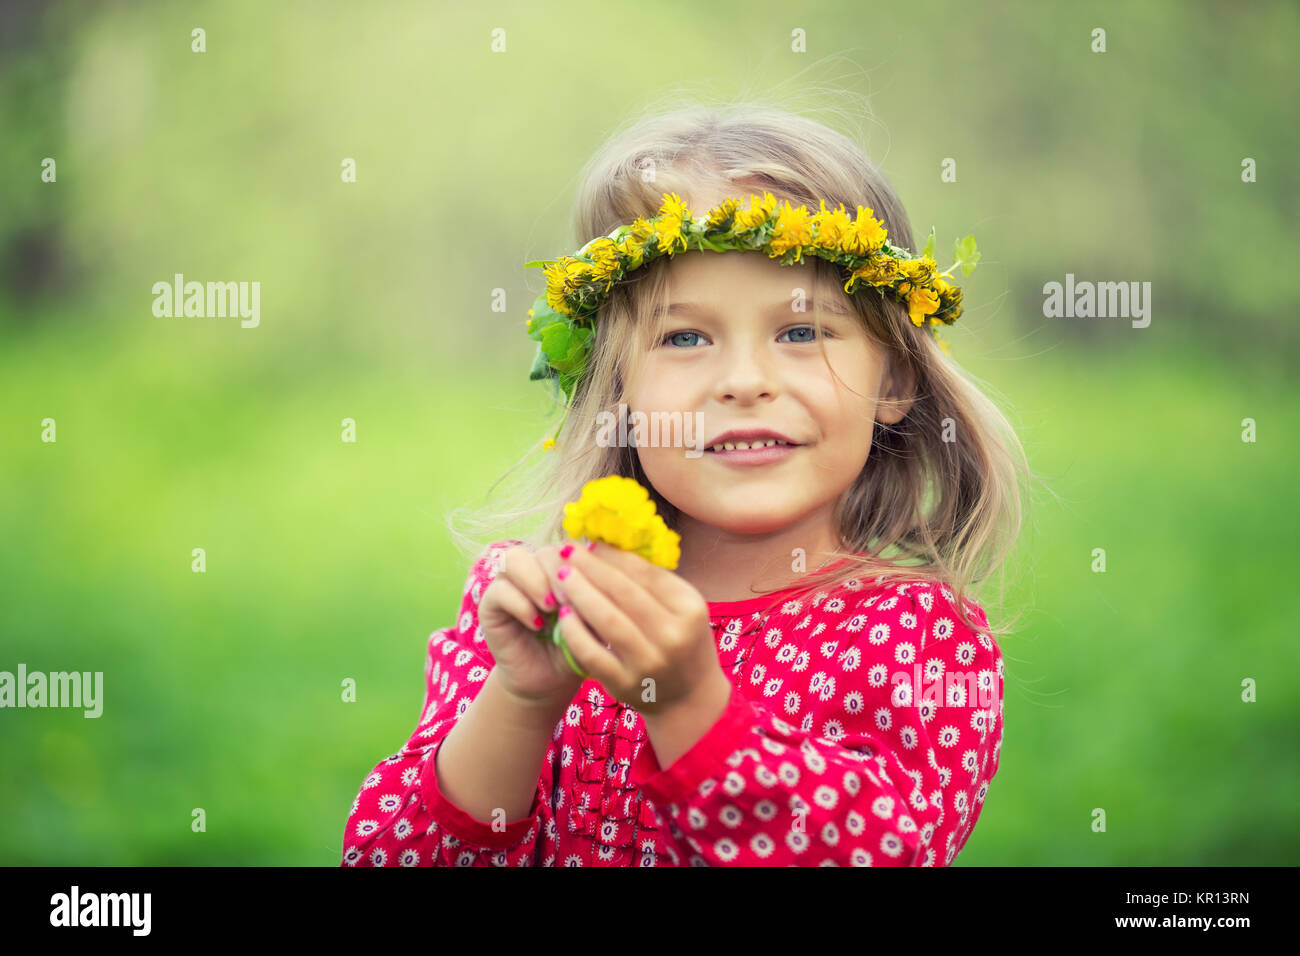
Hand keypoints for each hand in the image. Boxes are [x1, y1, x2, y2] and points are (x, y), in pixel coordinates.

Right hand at [477, 544, 585, 708]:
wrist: (550, 680)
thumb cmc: (576, 647)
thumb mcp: (592, 622)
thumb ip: (593, 597)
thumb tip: (595, 573)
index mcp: (562, 566)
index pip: (571, 548)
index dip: (582, 565)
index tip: (595, 591)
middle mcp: (534, 568)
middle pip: (544, 550)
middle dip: (559, 574)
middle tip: (570, 603)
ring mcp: (509, 583)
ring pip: (515, 558)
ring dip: (536, 581)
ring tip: (551, 607)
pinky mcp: (490, 604)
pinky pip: (500, 590)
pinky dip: (521, 604)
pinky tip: (537, 624)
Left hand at [548, 540, 721, 714]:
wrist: (690, 700)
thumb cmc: (683, 642)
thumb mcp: (683, 608)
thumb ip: (652, 580)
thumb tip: (605, 547)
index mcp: (690, 608)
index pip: (645, 573)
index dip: (613, 554)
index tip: (590, 541)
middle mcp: (672, 635)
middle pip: (624, 592)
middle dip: (591, 567)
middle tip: (567, 550)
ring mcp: (648, 662)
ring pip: (607, 620)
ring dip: (580, 593)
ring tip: (562, 575)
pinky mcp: (625, 684)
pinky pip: (592, 653)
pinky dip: (575, 631)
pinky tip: (564, 613)